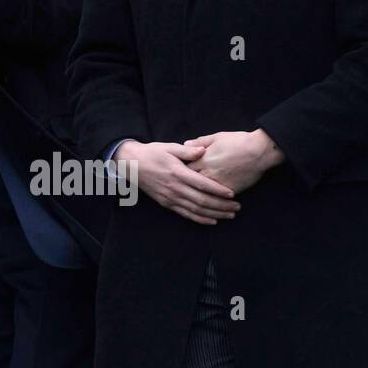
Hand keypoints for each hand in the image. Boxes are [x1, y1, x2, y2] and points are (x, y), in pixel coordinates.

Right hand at [115, 139, 240, 224]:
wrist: (130, 164)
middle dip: (221, 206)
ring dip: (214, 214)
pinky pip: (185, 214)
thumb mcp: (169, 147)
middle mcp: (174, 187)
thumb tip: (204, 150)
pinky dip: (200, 219)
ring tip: (229, 215)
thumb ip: (187, 150)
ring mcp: (169, 197)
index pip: (201, 184)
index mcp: (177, 172)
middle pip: (201, 200)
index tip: (232, 194)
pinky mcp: (166, 203)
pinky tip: (212, 221)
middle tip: (237, 207)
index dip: (217, 190)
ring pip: (195, 210)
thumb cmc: (152, 153)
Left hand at [185, 129, 282, 194]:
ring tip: (194, 199)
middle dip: (186, 186)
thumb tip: (185, 144)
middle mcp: (208, 173)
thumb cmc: (238, 141)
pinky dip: (212, 201)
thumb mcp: (216, 137)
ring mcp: (219, 184)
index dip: (180, 172)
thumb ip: (199, 142)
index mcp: (202, 159)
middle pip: (191, 184)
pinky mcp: (230, 191)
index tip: (178, 173)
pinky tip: (210, 203)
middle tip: (183, 188)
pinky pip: (217, 199)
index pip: (183, 169)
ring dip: (198, 196)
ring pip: (203, 194)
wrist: (259, 152)